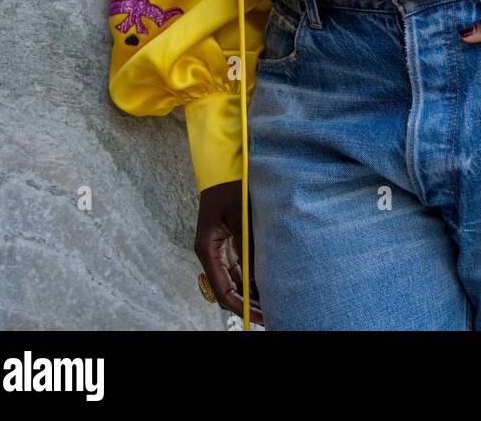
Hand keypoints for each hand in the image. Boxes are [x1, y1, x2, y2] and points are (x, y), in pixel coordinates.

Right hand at [195, 180, 263, 324]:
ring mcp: (219, 246)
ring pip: (235, 278)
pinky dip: (252, 275)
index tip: (258, 317)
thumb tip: (258, 277)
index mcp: (207, 249)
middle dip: (248, 303)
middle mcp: (211, 251)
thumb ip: (247, 246)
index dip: (240, 307)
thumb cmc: (230, 186)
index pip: (222, 289)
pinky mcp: (229, 239)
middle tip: (271, 315)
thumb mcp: (240, 216)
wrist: (225, 163)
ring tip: (273, 303)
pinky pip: (239, 264)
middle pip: (228, 287)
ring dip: (251, 290)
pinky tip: (269, 283)